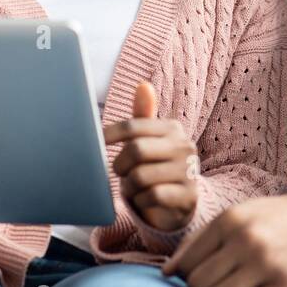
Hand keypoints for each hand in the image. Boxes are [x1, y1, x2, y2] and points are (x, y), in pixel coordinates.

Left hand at [103, 81, 198, 231]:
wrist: (181, 201)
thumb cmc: (157, 164)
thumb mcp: (150, 140)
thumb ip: (143, 115)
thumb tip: (143, 85)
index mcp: (172, 128)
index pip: (133, 127)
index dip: (109, 135)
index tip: (97, 144)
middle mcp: (184, 146)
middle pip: (135, 151)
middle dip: (120, 165)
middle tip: (120, 172)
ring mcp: (189, 171)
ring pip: (140, 177)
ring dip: (129, 187)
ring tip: (133, 188)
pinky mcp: (188, 196)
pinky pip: (151, 196)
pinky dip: (141, 201)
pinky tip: (145, 200)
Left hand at [161, 189, 286, 286]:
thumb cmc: (275, 218)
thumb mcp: (237, 216)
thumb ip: (201, 240)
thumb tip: (167, 273)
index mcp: (229, 220)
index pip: (187, 264)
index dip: (188, 279)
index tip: (203, 281)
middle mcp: (245, 239)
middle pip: (199, 286)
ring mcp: (266, 263)